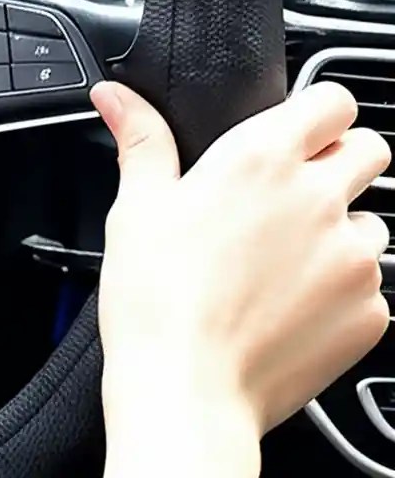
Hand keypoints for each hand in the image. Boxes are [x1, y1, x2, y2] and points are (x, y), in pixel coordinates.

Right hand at [93, 81, 390, 476]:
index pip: (334, 99)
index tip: (296, 134)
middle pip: (371, 150)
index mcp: (262, 158)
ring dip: (339, 231)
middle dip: (339, 163)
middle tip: (289, 198)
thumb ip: (140, 140)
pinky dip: (340, 291)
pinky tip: (288, 307)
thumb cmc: (155, 298)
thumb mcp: (137, 206)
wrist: (187, 389)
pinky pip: (372, 285)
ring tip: (280, 265)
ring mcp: (355, 257)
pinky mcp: (372, 310)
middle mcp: (320, 198)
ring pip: (373, 220)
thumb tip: (116, 96)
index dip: (316, 113)